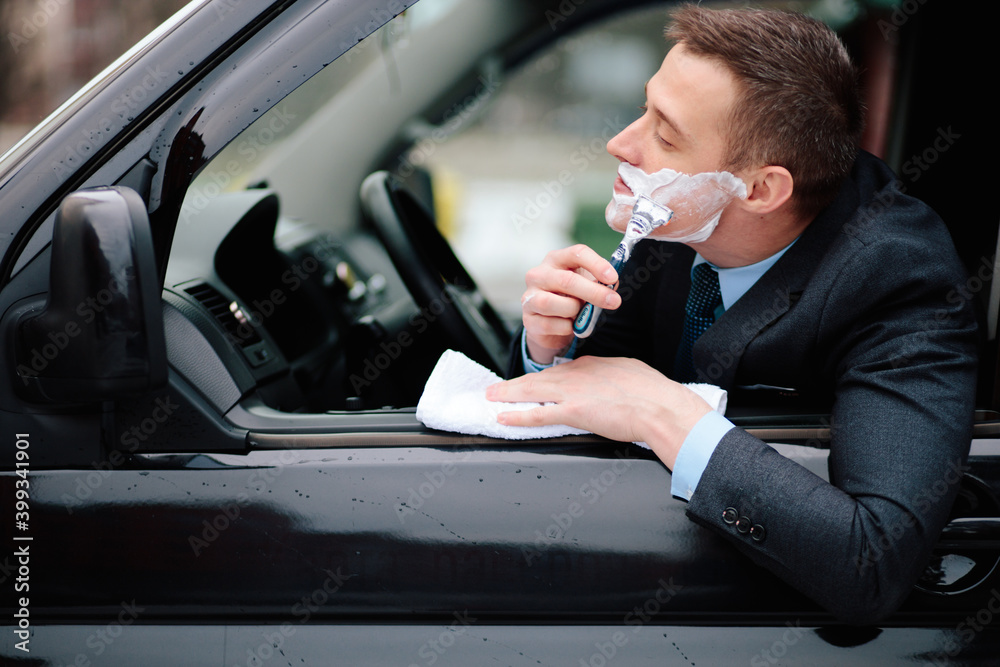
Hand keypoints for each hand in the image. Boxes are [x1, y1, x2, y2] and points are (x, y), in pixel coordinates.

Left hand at [486, 356, 711, 467]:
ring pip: (532, 391)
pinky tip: (503, 416)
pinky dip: (518, 415)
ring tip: (490, 397)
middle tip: (496, 388)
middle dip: (515, 384)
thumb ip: (613, 374)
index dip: (543, 379)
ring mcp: (573, 393)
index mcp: (592, 365)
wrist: (660, 406)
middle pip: (539, 378)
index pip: (560, 371)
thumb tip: (610, 379)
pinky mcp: (573, 412)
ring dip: (508, 395)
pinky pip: (538, 414)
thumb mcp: (630, 371)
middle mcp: (577, 375)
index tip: (532, 383)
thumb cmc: (653, 392)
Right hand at [521, 245, 621, 364]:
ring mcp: (529, 297)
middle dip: (594, 292)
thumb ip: (600, 283)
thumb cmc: (570, 298)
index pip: (576, 253)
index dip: (597, 264)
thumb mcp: (586, 285)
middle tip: (613, 301)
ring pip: (551, 302)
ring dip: (573, 310)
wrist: (550, 326)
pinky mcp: (528, 320)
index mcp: (556, 260)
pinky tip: (570, 326)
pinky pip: (549, 324)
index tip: (613, 278)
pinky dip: (566, 327)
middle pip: (566, 280)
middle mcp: (539, 274)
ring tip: (581, 314)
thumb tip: (612, 285)